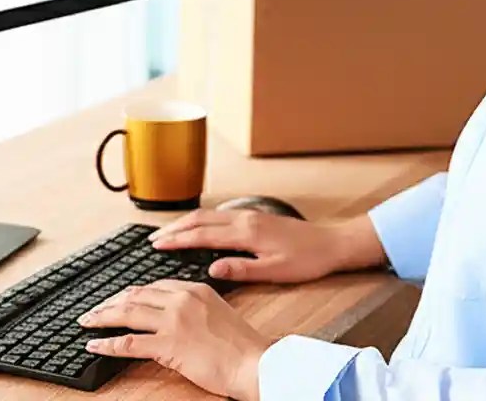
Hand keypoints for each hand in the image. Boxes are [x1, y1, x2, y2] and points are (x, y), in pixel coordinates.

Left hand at [79, 280, 269, 400]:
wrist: (253, 362)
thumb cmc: (242, 345)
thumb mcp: (219, 313)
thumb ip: (196, 308)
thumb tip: (176, 316)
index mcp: (195, 289)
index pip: (154, 286)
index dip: (131, 293)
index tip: (118, 299)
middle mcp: (182, 300)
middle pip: (136, 295)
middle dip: (111, 302)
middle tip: (95, 310)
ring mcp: (174, 321)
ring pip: (127, 313)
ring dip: (103, 317)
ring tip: (87, 322)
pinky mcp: (169, 345)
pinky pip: (130, 343)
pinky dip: (109, 344)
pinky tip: (96, 346)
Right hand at [149, 209, 385, 283]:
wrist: (332, 244)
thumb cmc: (307, 260)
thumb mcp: (274, 271)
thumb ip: (242, 269)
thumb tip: (212, 269)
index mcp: (246, 233)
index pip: (202, 234)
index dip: (177, 240)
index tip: (156, 246)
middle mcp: (245, 219)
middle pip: (200, 219)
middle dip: (174, 228)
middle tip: (153, 239)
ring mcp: (250, 216)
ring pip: (209, 214)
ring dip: (186, 222)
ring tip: (168, 234)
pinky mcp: (256, 218)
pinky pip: (220, 215)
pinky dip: (202, 221)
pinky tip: (198, 229)